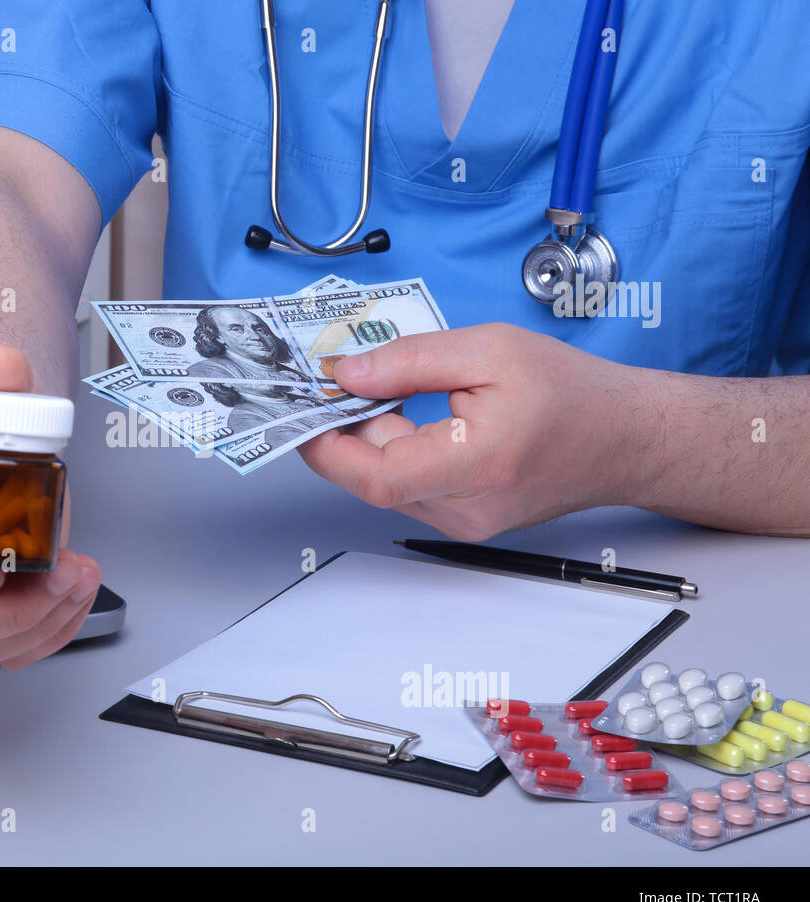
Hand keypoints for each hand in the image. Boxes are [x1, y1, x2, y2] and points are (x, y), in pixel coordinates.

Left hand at [298, 323, 660, 539]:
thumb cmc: (571, 392)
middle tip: (342, 379)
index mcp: (475, 465)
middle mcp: (465, 508)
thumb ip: (411, 360)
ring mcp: (464, 521)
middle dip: (346, 427)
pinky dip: (396, 450)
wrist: (626, 438)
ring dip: (372, 438)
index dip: (325, 443)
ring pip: (387, 483)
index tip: (303, 407)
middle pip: (372, 477)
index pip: (373, 475)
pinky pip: (409, 487)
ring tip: (389, 391)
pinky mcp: (464, 519)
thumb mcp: (489, 350)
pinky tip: (411, 415)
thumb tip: (347, 372)